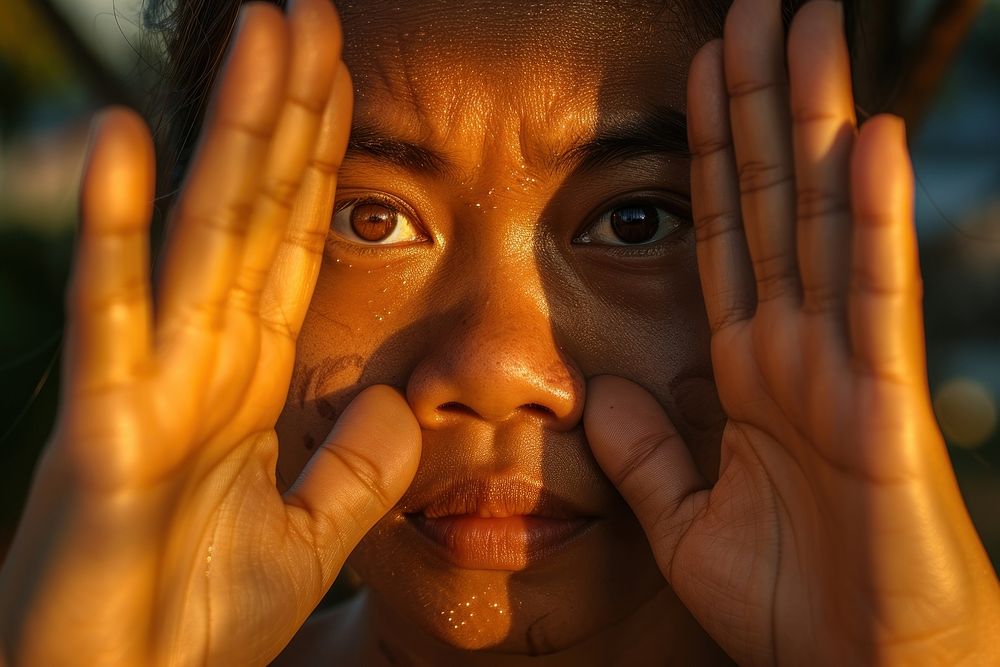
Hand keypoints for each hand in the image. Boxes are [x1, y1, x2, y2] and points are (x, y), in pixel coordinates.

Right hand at [0, 1, 419, 664]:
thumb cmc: (194, 625)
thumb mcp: (309, 538)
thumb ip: (360, 470)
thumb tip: (401, 402)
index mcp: (250, 380)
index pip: (295, 241)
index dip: (321, 160)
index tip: (345, 76)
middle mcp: (204, 362)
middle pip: (258, 212)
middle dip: (288, 112)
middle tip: (309, 14)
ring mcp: (152, 383)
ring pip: (203, 234)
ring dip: (231, 132)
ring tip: (262, 35)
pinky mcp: (106, 429)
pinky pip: (114, 317)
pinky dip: (117, 231)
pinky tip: (128, 143)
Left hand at [584, 1, 999, 663]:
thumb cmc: (792, 604)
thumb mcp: (684, 517)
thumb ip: (643, 451)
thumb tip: (595, 390)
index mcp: (749, 369)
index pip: (725, 233)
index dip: (714, 151)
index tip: (701, 71)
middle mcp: (798, 349)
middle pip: (776, 199)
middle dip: (765, 103)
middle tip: (758, 9)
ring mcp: (845, 368)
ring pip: (826, 220)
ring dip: (817, 122)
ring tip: (808, 27)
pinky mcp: (884, 408)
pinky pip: (875, 300)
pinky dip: (871, 222)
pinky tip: (867, 142)